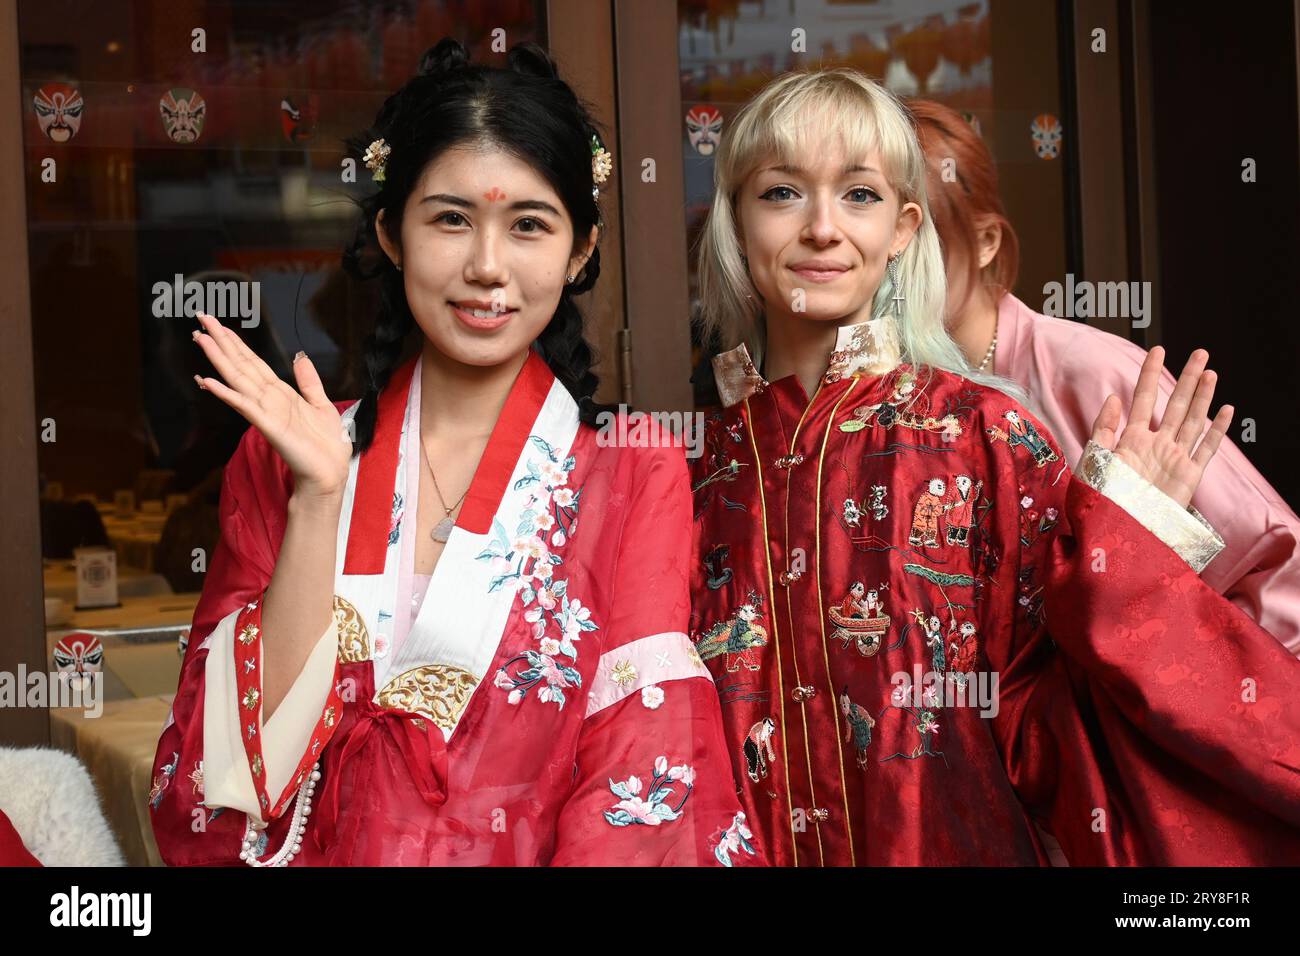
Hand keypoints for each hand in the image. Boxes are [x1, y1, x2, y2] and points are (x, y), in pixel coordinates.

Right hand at [191, 313, 350, 498]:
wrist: (330, 473)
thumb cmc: (326, 446)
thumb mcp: (322, 405)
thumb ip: (309, 382)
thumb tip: (300, 357)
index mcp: (281, 393)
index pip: (253, 363)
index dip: (237, 343)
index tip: (220, 325)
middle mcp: (268, 399)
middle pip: (240, 365)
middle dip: (221, 343)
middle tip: (200, 320)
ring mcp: (265, 412)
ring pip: (237, 379)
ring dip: (218, 359)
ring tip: (201, 339)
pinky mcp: (268, 426)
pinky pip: (244, 406)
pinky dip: (226, 393)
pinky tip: (209, 381)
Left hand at [1087, 346, 1232, 508]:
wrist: (1119, 533)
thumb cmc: (1101, 502)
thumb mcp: (1094, 462)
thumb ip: (1103, 430)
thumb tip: (1114, 397)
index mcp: (1131, 439)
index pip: (1143, 398)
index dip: (1150, 374)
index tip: (1157, 350)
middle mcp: (1156, 444)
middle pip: (1175, 403)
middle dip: (1187, 378)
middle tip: (1200, 353)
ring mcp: (1174, 458)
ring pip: (1193, 420)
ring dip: (1203, 396)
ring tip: (1212, 372)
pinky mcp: (1189, 476)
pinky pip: (1206, 448)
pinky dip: (1217, 430)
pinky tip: (1226, 410)